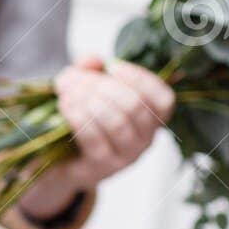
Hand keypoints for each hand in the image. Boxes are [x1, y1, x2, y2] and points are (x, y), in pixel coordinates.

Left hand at [19, 58, 173, 218]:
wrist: (68, 160)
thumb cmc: (89, 119)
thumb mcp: (92, 88)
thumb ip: (93, 70)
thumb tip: (91, 61)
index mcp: (153, 118)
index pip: (163, 99)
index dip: (140, 79)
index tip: (114, 66)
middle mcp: (146, 139)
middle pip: (135, 106)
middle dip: (104, 86)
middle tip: (78, 78)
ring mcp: (127, 156)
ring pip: (117, 123)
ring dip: (90, 101)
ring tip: (69, 91)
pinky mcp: (104, 166)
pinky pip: (94, 138)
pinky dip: (78, 117)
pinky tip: (65, 104)